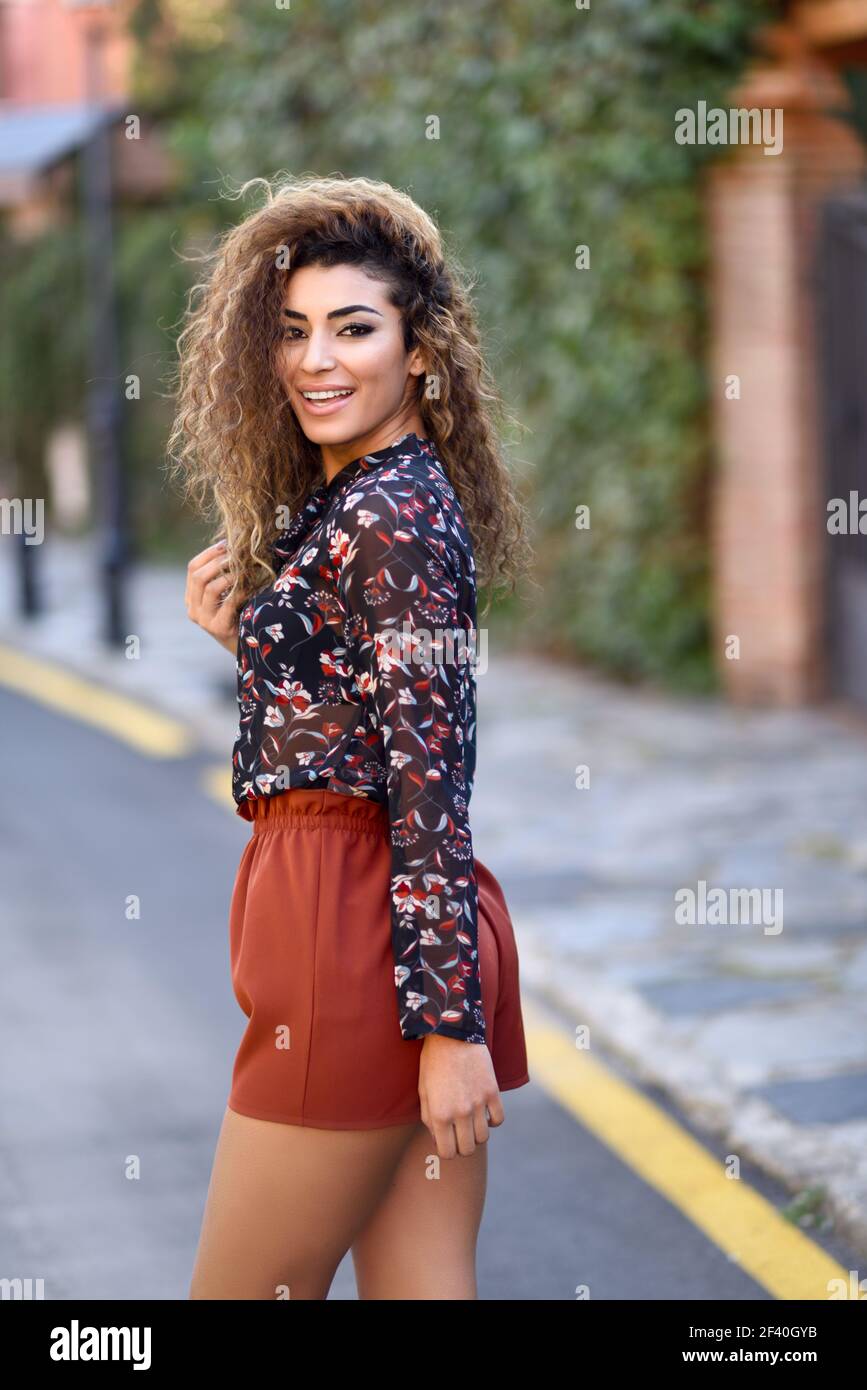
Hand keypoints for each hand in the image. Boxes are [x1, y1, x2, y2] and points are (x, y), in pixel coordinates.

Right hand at [185, 540, 242, 654]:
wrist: (245, 646)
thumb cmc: (238, 615)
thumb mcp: (225, 595)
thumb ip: (222, 576)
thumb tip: (233, 546)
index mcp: (191, 597)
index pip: (192, 568)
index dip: (209, 553)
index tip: (227, 544)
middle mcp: (193, 608)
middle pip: (198, 576)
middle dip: (219, 561)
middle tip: (237, 554)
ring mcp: (203, 620)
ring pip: (211, 588)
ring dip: (229, 574)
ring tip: (243, 568)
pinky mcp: (218, 628)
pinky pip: (228, 603)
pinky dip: (240, 591)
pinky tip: (250, 585)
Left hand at [418, 1034, 503, 1158]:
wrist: (452, 1033)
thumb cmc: (433, 1062)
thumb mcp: (423, 1091)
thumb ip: (429, 1119)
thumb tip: (439, 1140)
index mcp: (439, 1115)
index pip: (447, 1153)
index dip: (446, 1151)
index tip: (447, 1142)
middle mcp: (460, 1113)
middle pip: (467, 1150)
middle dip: (462, 1146)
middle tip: (459, 1133)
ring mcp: (478, 1103)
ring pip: (483, 1138)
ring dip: (477, 1133)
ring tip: (470, 1121)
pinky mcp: (492, 1091)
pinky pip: (498, 1119)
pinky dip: (492, 1120)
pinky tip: (484, 1112)